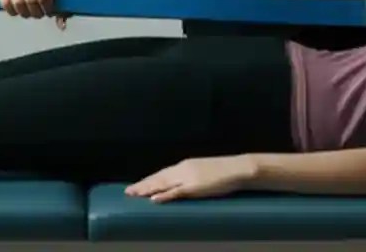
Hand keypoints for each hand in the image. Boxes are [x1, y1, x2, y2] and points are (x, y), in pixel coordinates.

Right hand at [0, 0, 70, 29]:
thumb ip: (64, 10)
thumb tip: (62, 25)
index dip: (46, 9)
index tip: (49, 11)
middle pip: (30, 1)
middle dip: (35, 12)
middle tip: (39, 12)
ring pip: (17, 3)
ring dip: (23, 12)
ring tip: (29, 11)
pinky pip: (4, 1)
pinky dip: (10, 9)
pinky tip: (16, 10)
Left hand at [125, 155, 256, 202]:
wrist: (237, 168)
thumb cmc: (223, 172)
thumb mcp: (203, 171)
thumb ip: (191, 176)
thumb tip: (182, 184)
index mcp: (185, 165)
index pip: (162, 173)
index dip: (149, 180)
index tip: (137, 185)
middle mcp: (183, 170)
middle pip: (158, 178)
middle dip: (143, 185)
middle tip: (128, 192)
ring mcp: (188, 178)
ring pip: (163, 184)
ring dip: (147, 190)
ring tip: (134, 194)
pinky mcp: (195, 187)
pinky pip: (176, 192)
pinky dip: (164, 195)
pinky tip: (154, 199)